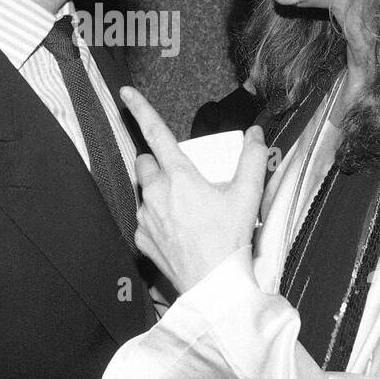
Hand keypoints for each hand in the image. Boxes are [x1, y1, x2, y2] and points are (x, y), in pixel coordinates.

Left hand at [120, 86, 267, 293]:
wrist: (214, 286)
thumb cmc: (230, 240)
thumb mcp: (248, 195)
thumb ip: (252, 158)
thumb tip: (253, 134)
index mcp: (179, 176)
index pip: (155, 133)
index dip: (140, 109)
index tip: (126, 92)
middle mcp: (156, 193)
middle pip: (146, 162)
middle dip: (159, 163)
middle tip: (185, 178)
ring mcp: (145, 217)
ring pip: (144, 191)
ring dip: (158, 191)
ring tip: (186, 208)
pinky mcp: (141, 239)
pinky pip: (144, 218)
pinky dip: (157, 217)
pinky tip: (179, 228)